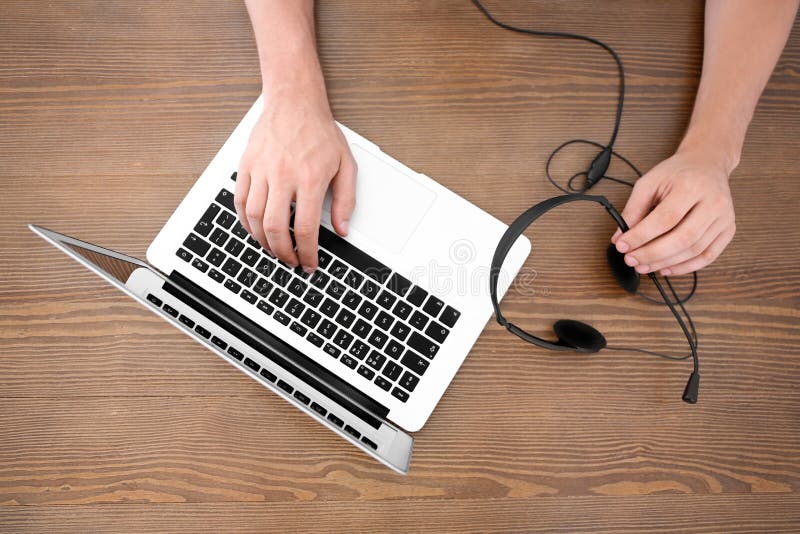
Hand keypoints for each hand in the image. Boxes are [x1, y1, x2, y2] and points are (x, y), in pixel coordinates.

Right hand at [234, 90, 356, 271]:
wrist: (294, 102)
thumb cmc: (320, 132)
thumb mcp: (346, 164)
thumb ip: (346, 200)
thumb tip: (342, 228)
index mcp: (310, 178)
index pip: (304, 227)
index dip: (307, 252)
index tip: (309, 263)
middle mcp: (283, 175)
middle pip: (275, 227)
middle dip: (282, 252)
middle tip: (291, 260)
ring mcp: (261, 170)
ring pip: (254, 217)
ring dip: (262, 240)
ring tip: (274, 248)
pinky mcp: (246, 165)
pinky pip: (240, 201)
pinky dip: (245, 221)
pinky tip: (255, 229)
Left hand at [611, 147, 735, 275]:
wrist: (707, 164)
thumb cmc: (677, 173)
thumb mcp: (649, 182)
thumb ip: (633, 209)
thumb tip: (619, 238)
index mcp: (692, 186)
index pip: (665, 219)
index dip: (641, 236)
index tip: (622, 246)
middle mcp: (714, 203)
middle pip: (682, 238)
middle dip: (652, 254)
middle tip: (631, 260)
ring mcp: (725, 218)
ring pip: (694, 250)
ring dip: (665, 263)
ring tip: (643, 266)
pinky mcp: (729, 230)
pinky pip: (708, 256)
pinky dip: (685, 267)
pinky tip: (666, 269)